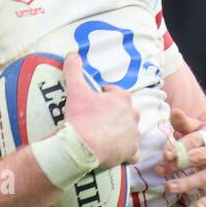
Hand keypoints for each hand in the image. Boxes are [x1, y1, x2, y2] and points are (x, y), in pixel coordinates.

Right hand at [63, 52, 139, 170]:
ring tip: (105, 136)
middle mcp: (133, 115)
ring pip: (130, 130)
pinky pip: (133, 152)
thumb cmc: (80, 117)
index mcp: (123, 98)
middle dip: (113, 114)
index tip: (92, 103)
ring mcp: (133, 134)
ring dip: (121, 132)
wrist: (81, 147)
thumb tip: (71, 54)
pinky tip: (118, 152)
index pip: (114, 93)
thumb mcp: (75, 90)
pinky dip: (128, 152)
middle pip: (124, 111)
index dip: (102, 96)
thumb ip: (74, 70)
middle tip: (97, 120)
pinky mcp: (131, 152)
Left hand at [155, 109, 205, 206]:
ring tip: (169, 187)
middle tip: (160, 171)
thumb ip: (183, 123)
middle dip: (179, 165)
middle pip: (200, 158)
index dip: (179, 148)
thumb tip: (175, 112)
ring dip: (187, 183)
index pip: (195, 140)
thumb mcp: (197, 129)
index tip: (165, 155)